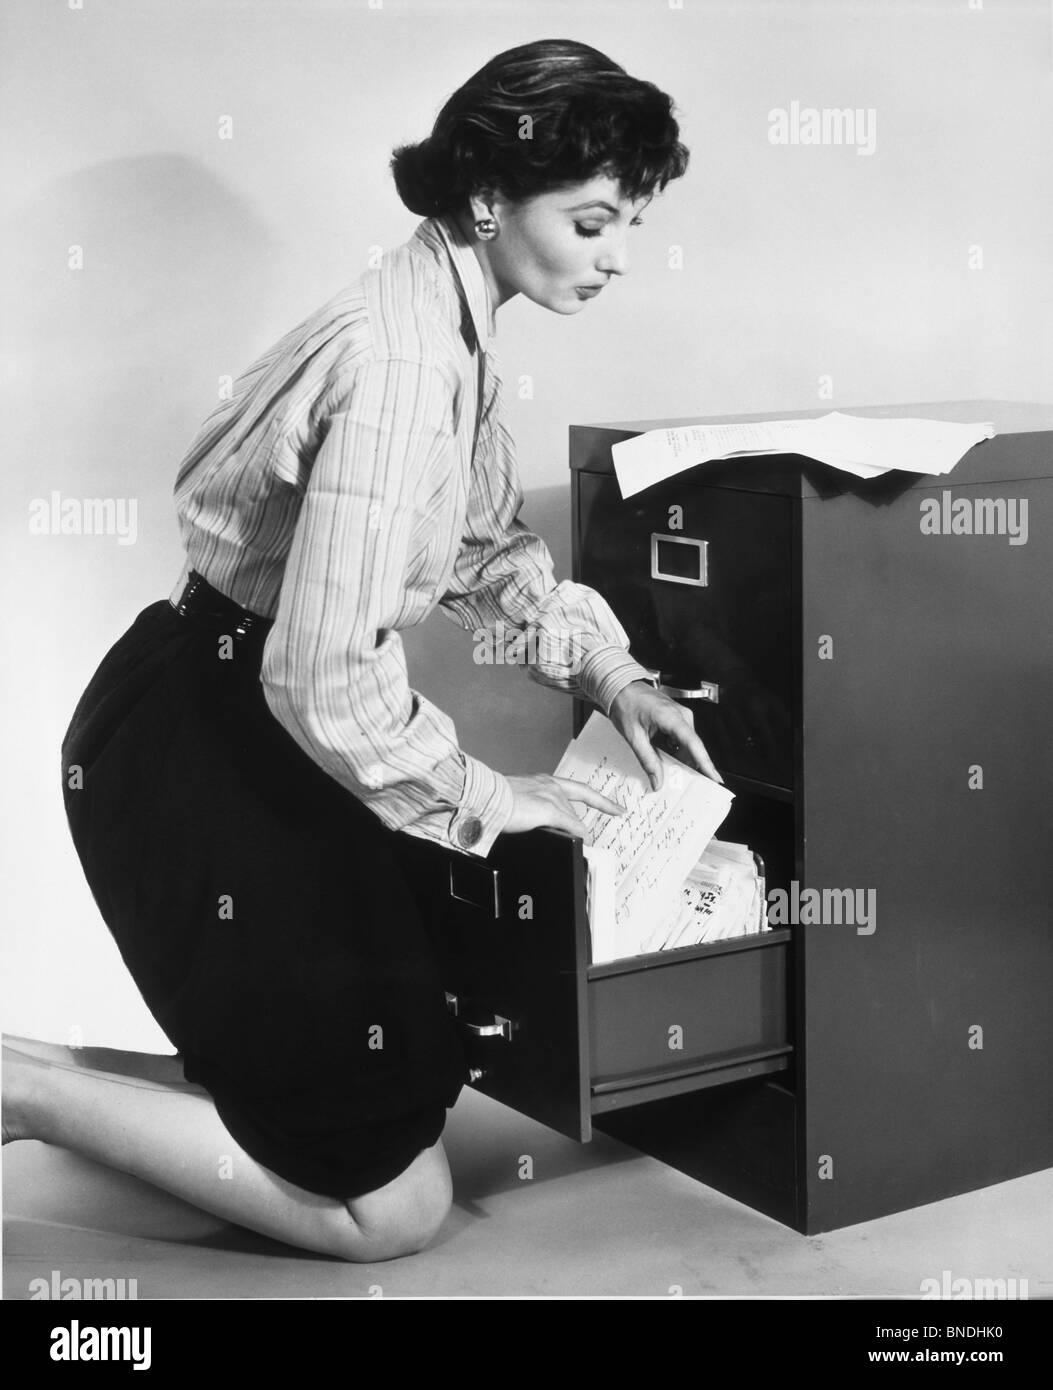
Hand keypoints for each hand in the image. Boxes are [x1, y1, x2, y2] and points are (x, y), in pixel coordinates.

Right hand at [503, 774, 625, 838]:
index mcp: (543, 781)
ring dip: (574, 834)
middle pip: (573, 812)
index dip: (601, 801)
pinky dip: (580, 837)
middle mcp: (550, 786)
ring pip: (574, 820)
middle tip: (580, 842)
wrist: (482, 797)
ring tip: (569, 845)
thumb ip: (530, 807)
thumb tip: (535, 822)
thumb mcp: (516, 800)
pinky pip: (573, 827)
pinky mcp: (549, 810)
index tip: (618, 808)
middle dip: (573, 827)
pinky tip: (584, 844)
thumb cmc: (491, 800)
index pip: (580, 790)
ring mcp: (551, 797)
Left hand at [608, 680, 723, 790]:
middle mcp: (681, 715)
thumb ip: (647, 760)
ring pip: (687, 745)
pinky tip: (667, 761)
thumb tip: (657, 780)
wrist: (620, 687)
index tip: (715, 778)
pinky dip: (676, 752)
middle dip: (691, 768)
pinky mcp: (676, 719)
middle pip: (692, 748)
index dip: (706, 763)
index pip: (694, 744)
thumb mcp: (633, 737)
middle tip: (688, 786)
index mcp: (671, 717)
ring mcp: (680, 716)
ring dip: (682, 760)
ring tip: (672, 775)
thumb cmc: (626, 704)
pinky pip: (681, 740)